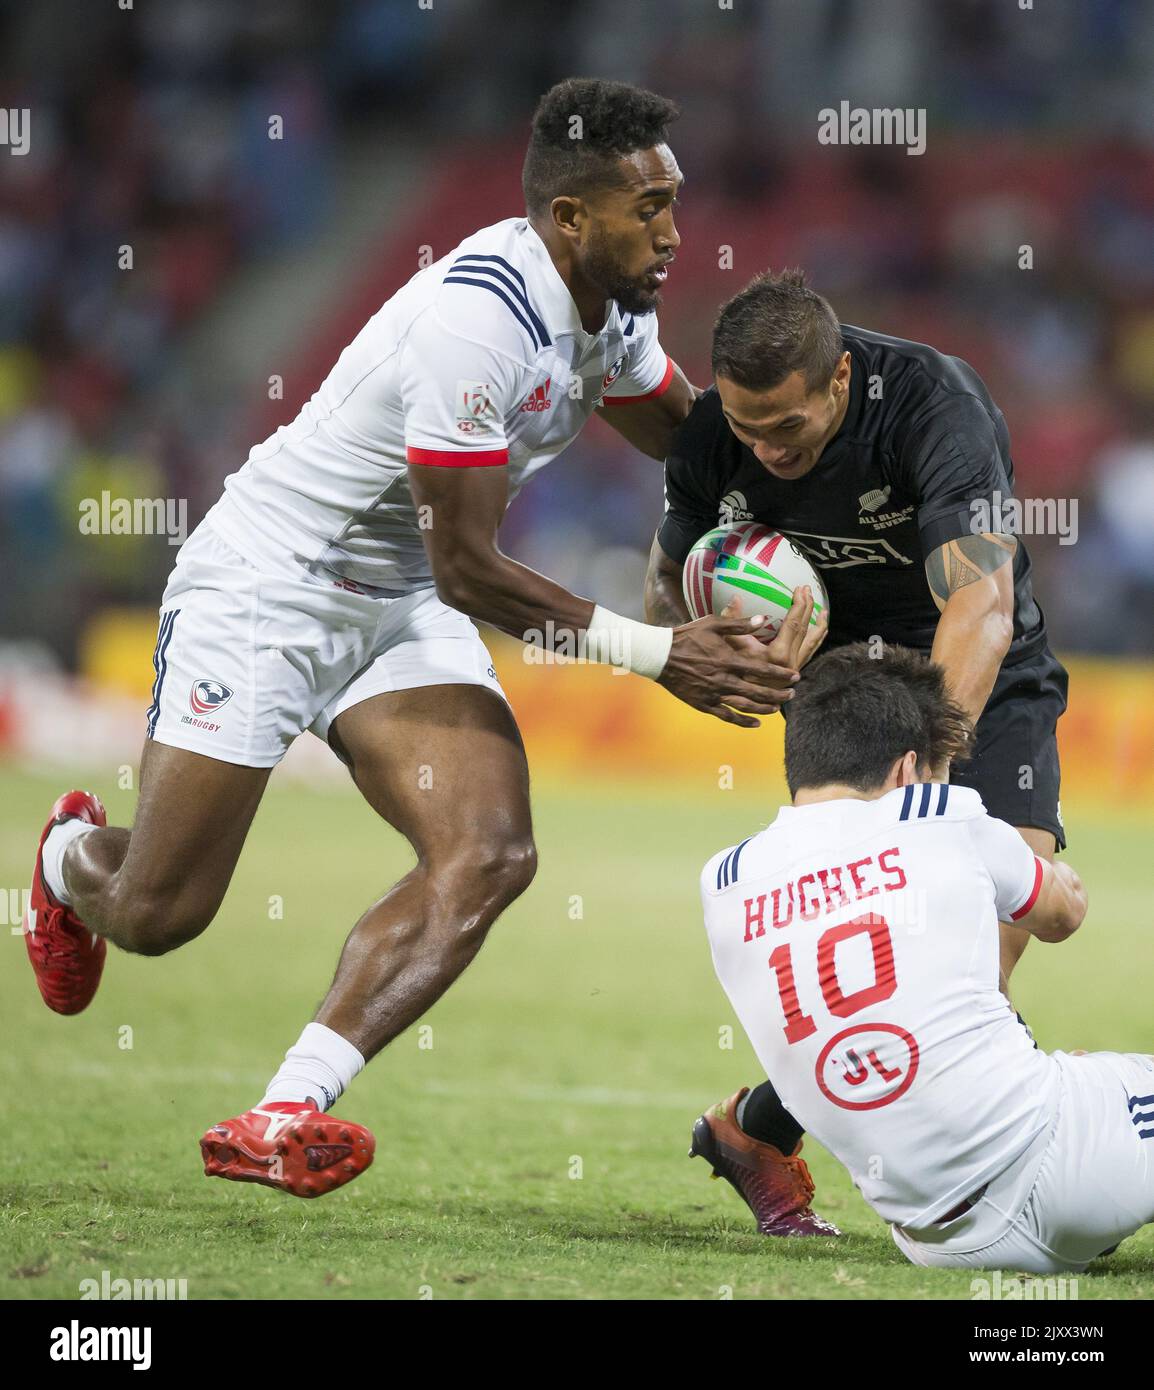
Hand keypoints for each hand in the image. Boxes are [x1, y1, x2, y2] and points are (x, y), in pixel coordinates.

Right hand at [657, 610, 799, 727]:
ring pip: (746, 706)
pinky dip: (743, 721)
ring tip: (778, 708)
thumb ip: (739, 623)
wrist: (660, 656)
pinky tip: (756, 723)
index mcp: (728, 660)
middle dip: (778, 694)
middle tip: (792, 694)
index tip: (795, 676)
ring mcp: (714, 694)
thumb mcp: (713, 624)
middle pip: (758, 691)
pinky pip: (727, 716)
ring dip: (764, 708)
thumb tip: (764, 619)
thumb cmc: (687, 636)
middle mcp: (724, 680)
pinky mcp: (704, 704)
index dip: (780, 674)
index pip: (761, 669)